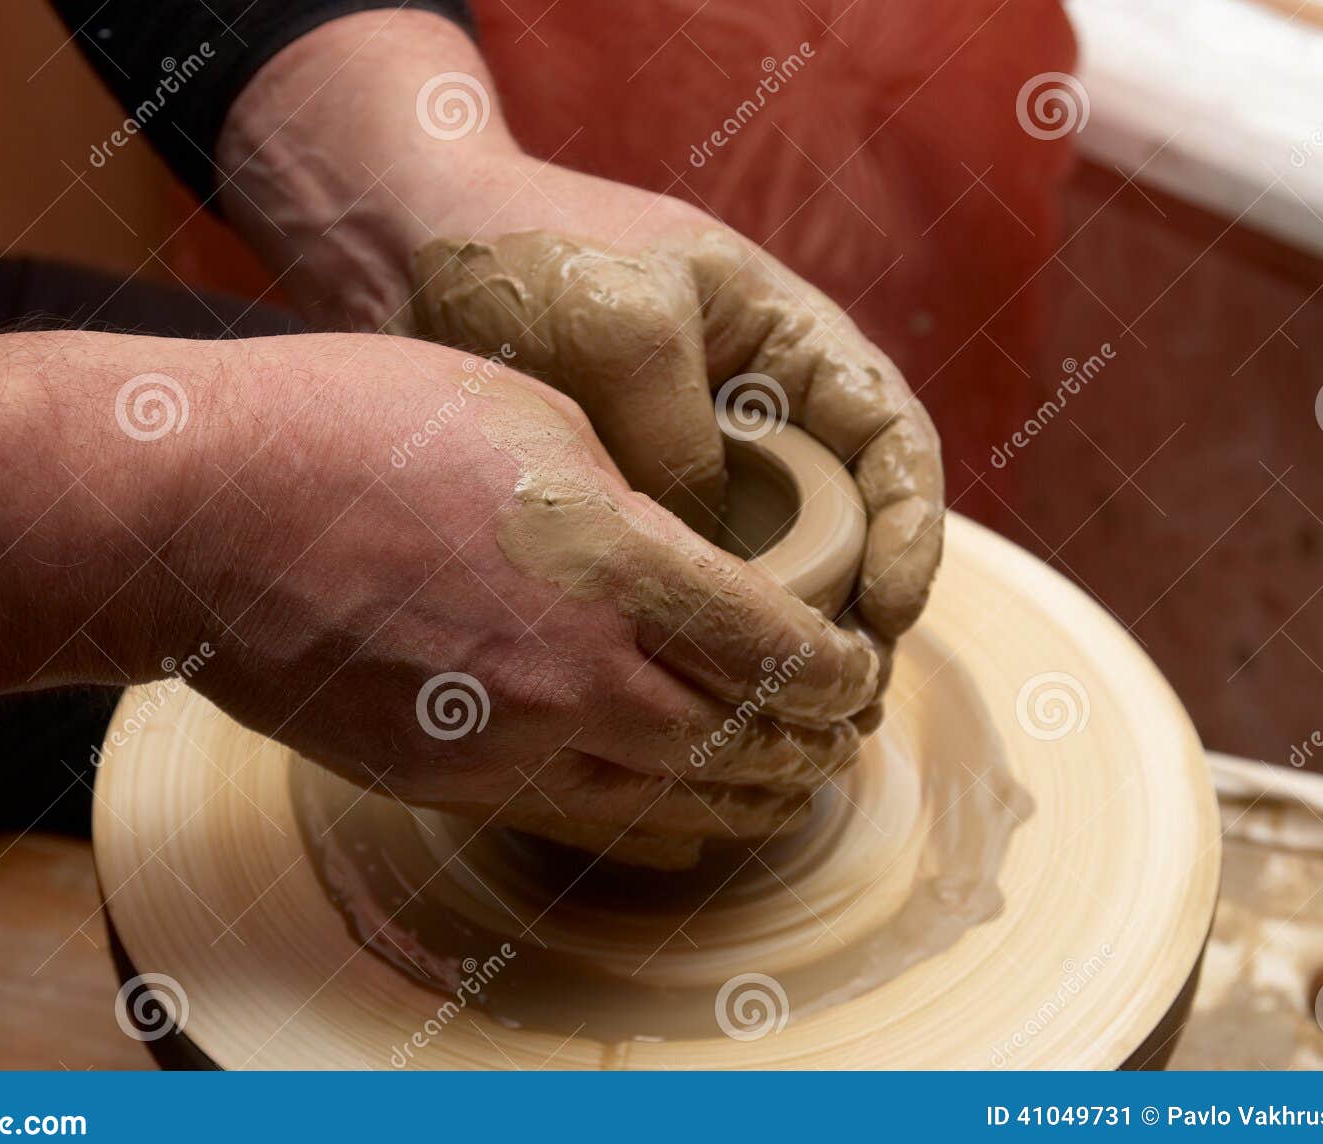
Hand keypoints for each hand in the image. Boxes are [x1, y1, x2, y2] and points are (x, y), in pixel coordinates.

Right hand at [0, 331, 877, 864]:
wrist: (201, 513)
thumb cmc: (356, 428)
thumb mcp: (532, 414)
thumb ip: (627, 505)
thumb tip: (675, 559)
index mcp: (611, 563)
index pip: (773, 648)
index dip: (836, 670)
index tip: (853, 667)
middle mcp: (573, 674)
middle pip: (738, 745)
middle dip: (807, 747)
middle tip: (838, 736)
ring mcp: (502, 744)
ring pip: (666, 804)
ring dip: (740, 800)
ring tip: (779, 789)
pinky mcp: (440, 781)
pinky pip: (577, 820)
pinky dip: (647, 818)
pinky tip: (668, 807)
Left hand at [217, 11, 942, 661]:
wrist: (409, 249)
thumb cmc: (527, 257)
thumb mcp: (621, 333)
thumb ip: (682, 444)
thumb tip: (712, 565)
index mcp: (786, 343)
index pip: (890, 438)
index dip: (913, 528)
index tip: (893, 610)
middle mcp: (757, 410)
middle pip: (848, 521)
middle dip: (859, 612)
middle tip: (840, 699)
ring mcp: (697, 460)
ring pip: (773, 563)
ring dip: (786, 637)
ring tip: (774, 716)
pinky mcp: (636, 504)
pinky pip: (691, 578)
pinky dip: (702, 631)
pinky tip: (687, 687)